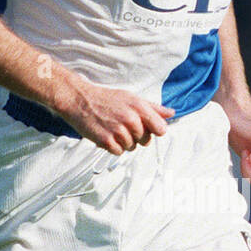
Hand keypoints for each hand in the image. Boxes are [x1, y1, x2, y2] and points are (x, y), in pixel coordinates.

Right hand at [53, 73, 174, 153]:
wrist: (80, 100)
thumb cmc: (106, 99)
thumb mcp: (131, 98)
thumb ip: (153, 108)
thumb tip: (171, 113)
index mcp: (139, 107)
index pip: (160, 129)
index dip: (154, 130)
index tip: (146, 128)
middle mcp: (130, 119)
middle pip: (145, 141)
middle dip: (137, 137)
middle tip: (123, 126)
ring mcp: (118, 130)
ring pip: (132, 147)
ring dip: (123, 142)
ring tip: (113, 129)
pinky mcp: (106, 140)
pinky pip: (119, 152)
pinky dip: (113, 147)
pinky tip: (107, 135)